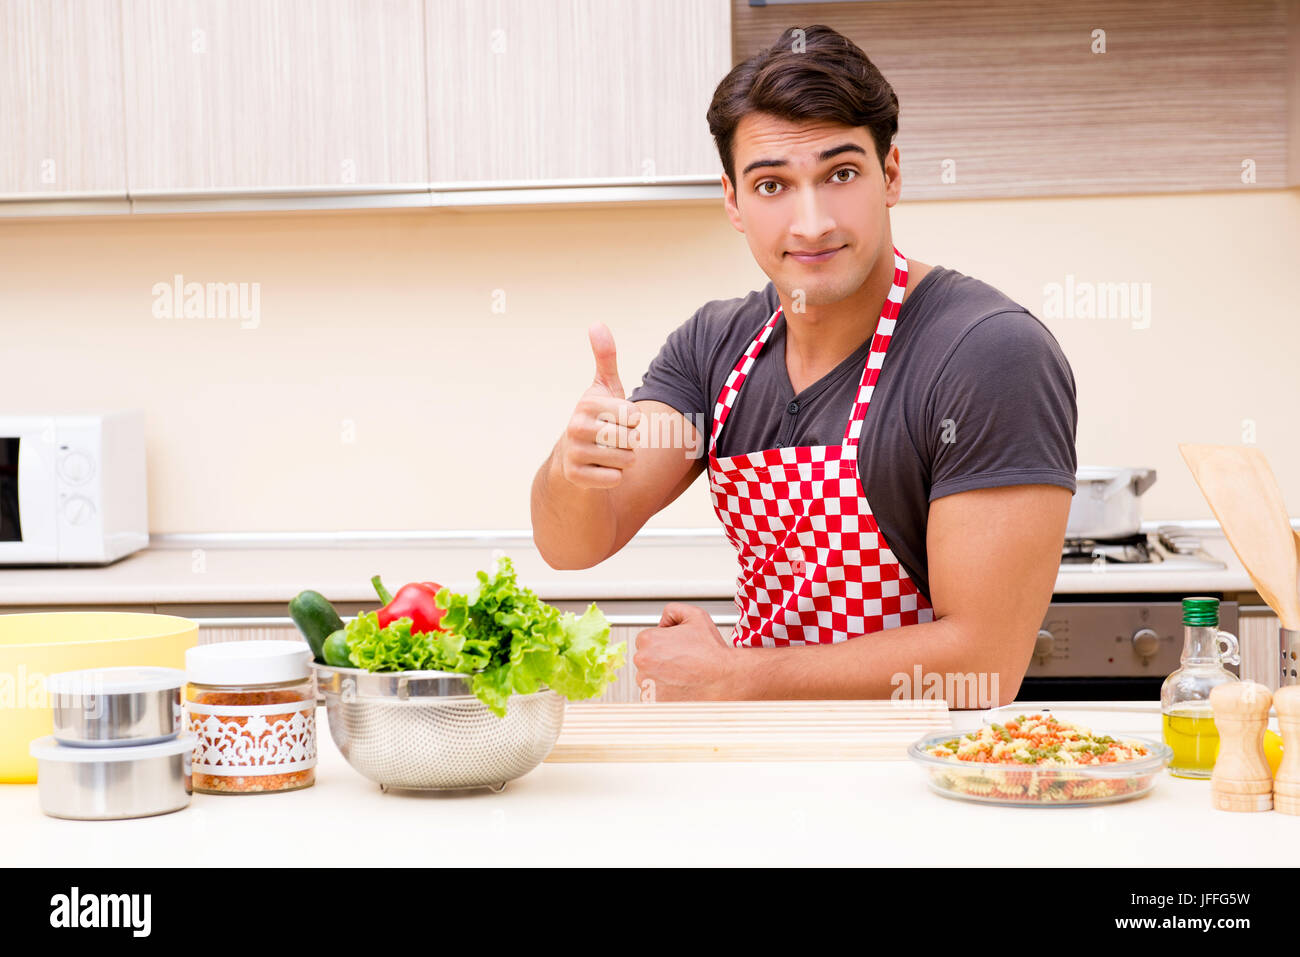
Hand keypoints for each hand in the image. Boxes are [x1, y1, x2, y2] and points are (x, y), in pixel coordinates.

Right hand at [559, 322, 642, 489]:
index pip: (634, 415)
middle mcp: (576, 427)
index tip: (619, 420)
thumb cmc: (599, 418)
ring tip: (608, 453)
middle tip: (614, 439)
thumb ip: (606, 358)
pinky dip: (614, 476)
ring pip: (626, 460)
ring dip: (624, 460)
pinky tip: (601, 469)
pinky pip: (615, 478)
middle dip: (631, 442)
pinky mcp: (575, 477)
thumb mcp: (605, 388)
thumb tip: (596, 323)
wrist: (573, 458)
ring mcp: (574, 453)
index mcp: (587, 404)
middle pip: (632, 439)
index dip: (634, 421)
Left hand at [633, 603, 743, 700]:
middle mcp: (643, 661)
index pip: (646, 639)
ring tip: (683, 674)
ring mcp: (646, 683)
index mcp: (648, 640)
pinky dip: (664, 693)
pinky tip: (680, 687)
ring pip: (648, 678)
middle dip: (660, 659)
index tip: (676, 648)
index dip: (663, 642)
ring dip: (661, 677)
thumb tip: (663, 621)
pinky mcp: (653, 701)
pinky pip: (653, 696)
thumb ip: (673, 610)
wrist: (724, 679)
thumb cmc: (711, 651)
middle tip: (682, 661)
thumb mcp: (695, 615)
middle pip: (646, 659)